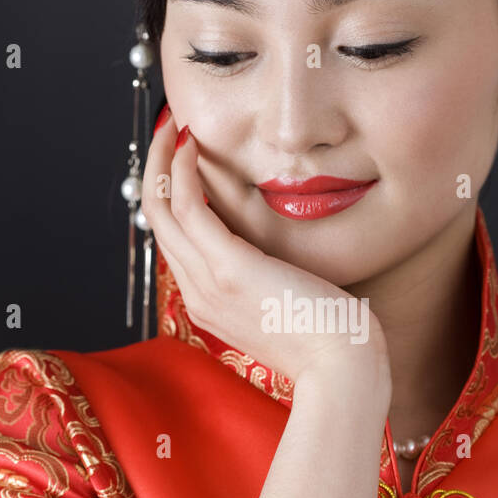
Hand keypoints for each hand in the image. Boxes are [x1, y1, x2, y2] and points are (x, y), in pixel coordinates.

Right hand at [140, 108, 389, 385]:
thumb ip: (273, 282)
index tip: (182, 160)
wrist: (341, 371)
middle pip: (156, 221)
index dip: (172, 196)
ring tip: (174, 126)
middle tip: (169, 130)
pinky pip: (188, 206)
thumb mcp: (289, 308)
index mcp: (210, 304)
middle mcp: (198, 293)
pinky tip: (194, 144)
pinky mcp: (228, 266)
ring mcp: (208, 281)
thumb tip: (281, 260)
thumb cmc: (330, 342)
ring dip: (164, 160)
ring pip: (160, 209)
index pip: (175, 242)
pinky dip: (184, 170)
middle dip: (159, 169)